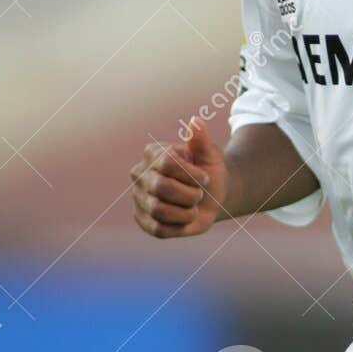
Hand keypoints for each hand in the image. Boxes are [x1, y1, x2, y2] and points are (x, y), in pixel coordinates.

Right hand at [131, 116, 228, 237]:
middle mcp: (140, 174)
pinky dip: (179, 226)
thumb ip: (202, 141)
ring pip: (159, 210)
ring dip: (186, 212)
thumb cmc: (209, 172)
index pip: (167, 163)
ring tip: (193, 207)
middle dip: (189, 194)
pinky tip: (186, 218)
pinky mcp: (143, 220)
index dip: (191, 174)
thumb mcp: (210, 156)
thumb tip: (196, 122)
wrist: (213, 197)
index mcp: (153, 153)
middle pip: (161, 187)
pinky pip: (159, 229)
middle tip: (199, 194)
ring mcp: (139, 198)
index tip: (205, 178)